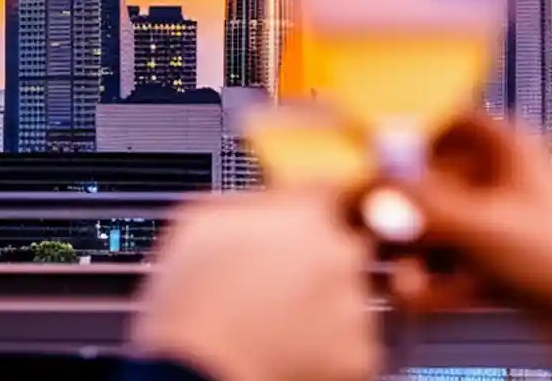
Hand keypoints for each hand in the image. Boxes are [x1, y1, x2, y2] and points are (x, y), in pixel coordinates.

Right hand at [131, 189, 379, 380]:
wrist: (199, 380)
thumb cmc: (190, 310)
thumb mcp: (198, 225)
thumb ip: (249, 201)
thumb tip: (264, 198)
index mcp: (304, 214)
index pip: (334, 189)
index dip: (317, 207)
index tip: (307, 220)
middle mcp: (339, 254)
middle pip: (345, 244)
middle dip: (318, 260)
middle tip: (278, 283)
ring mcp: (354, 306)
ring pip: (349, 296)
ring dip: (322, 306)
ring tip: (273, 324)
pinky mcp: (361, 354)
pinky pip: (351, 343)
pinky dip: (328, 349)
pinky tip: (287, 351)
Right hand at [392, 114, 551, 314]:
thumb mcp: (475, 225)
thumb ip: (417, 204)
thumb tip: (373, 187)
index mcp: (513, 147)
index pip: (454, 123)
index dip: (416, 144)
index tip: (384, 167)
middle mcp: (512, 177)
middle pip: (440, 183)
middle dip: (410, 219)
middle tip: (382, 237)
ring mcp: (511, 219)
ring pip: (448, 226)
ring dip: (420, 255)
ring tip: (406, 283)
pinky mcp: (511, 257)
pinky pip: (462, 259)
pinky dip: (442, 278)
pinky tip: (425, 299)